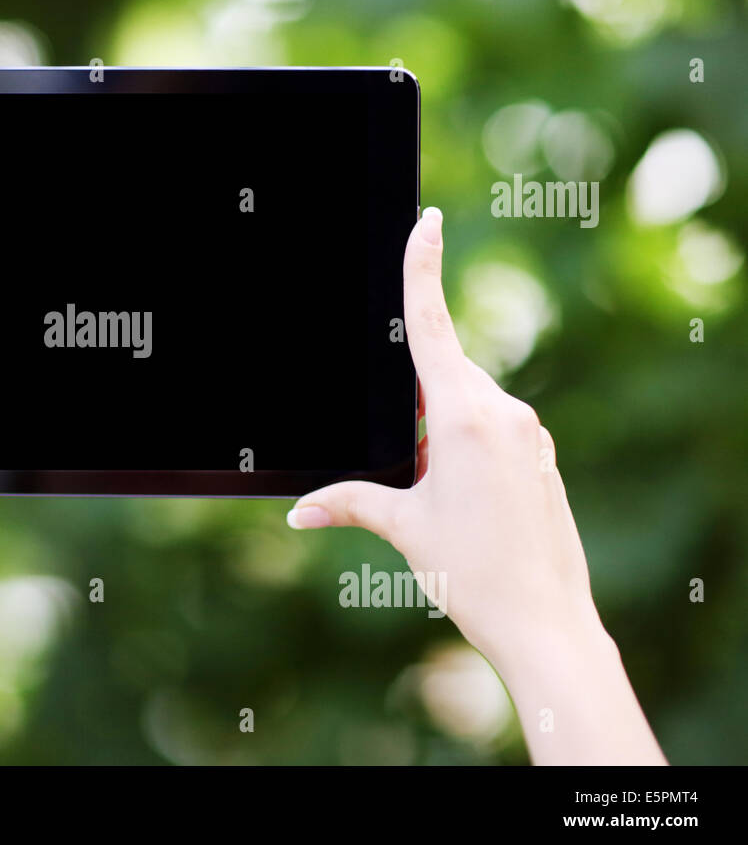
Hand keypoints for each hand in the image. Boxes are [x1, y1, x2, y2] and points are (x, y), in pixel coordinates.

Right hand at [287, 206, 664, 764]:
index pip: (434, 326)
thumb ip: (349, 502)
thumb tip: (297, 509)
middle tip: (407, 466)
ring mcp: (529, 435)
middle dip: (414, 399)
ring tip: (435, 498)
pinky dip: (466, 448)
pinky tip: (463, 503)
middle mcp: (504, 413)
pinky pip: (495, 430)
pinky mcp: (541, 458)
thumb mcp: (404, 528)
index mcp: (465, 416)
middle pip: (446, 373)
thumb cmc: (474, 575)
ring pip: (470, 404)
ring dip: (439, 430)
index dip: (423, 268)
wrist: (548, 625)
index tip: (427, 220)